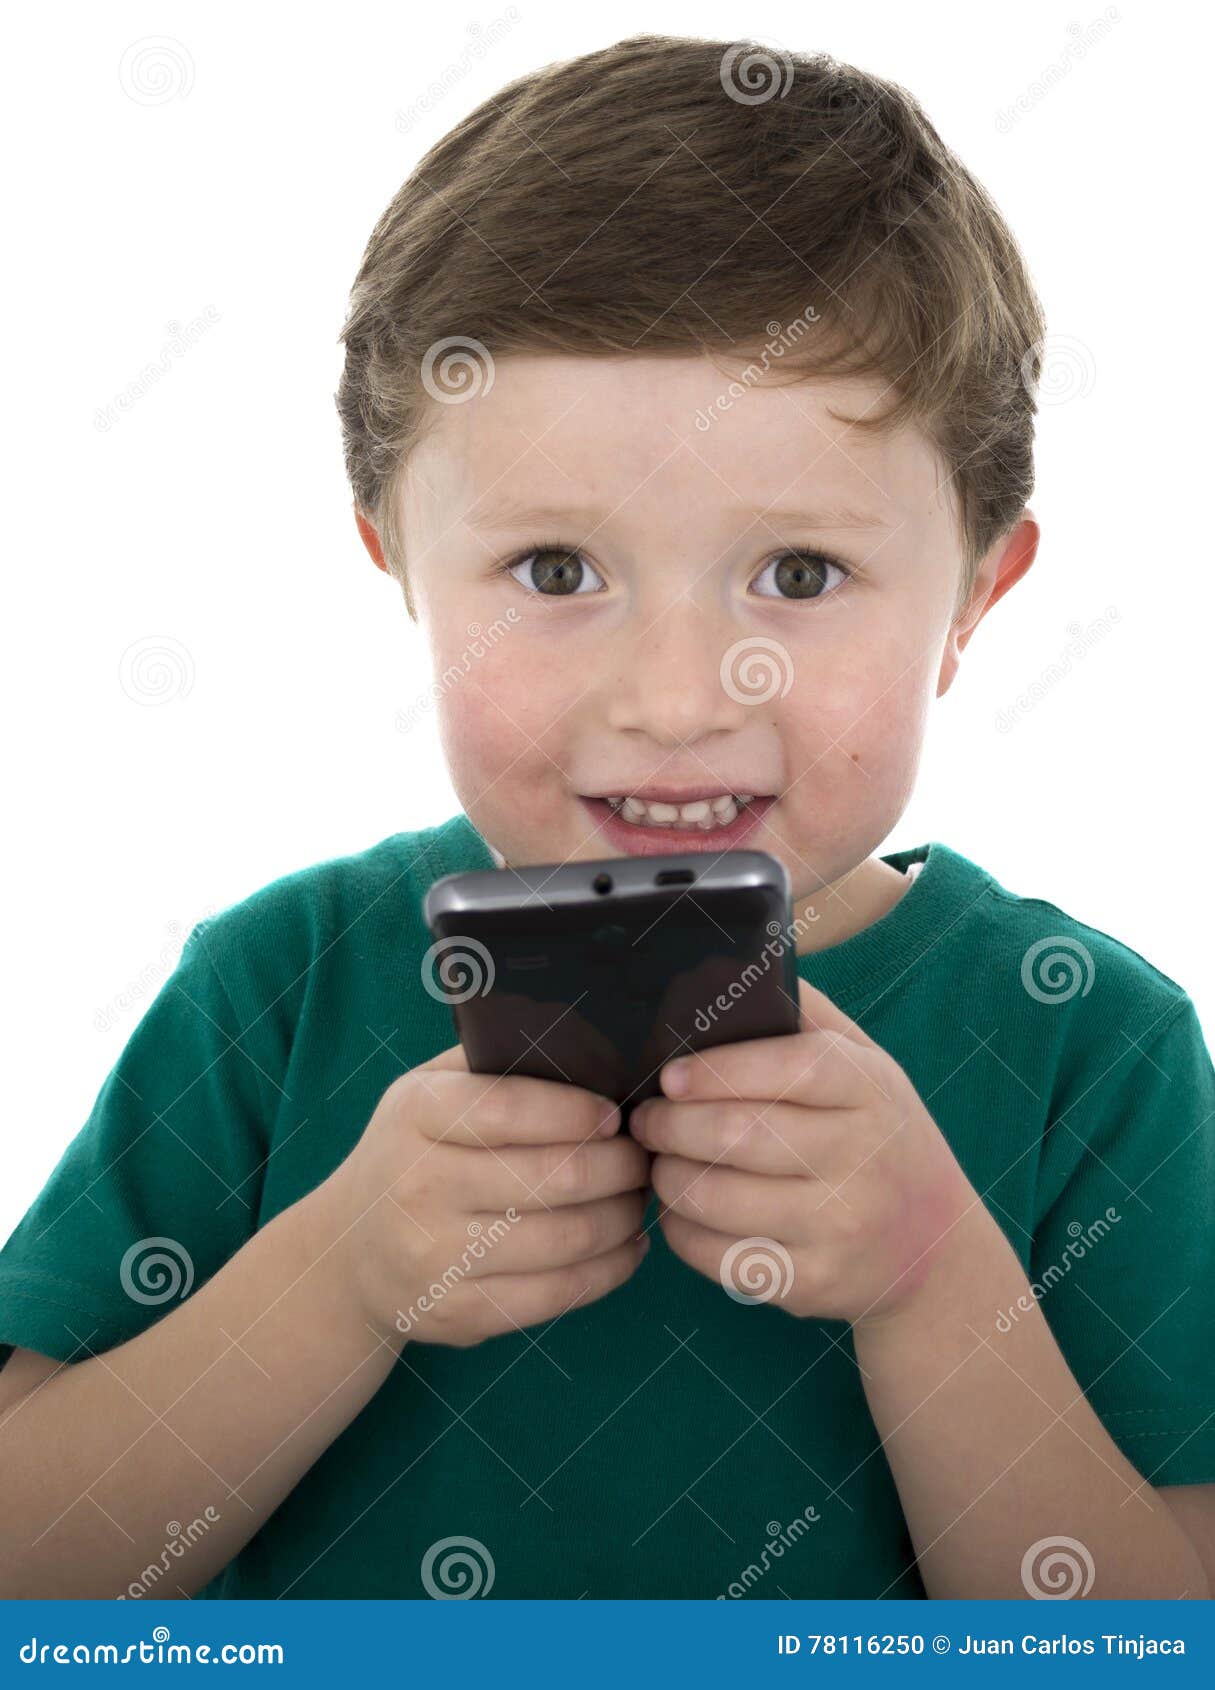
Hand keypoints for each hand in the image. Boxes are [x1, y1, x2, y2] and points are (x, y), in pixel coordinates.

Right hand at [313, 1042, 652, 1347]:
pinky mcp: (458, 1314)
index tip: (616, 1116)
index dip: (577, 1112)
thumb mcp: (429, 1091)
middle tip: (642, 1158)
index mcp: (416, 1115)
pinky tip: (626, 1248)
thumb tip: (591, 1047)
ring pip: (566, 1239)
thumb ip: (495, 1065)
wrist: (349, 1252)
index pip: (510, 1107)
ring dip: (623, 1218)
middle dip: (619, 1167)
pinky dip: (609, 1270)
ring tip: (639, 1199)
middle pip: (554, 1178)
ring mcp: (435, 1258)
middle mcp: (418, 1186)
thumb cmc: (413, 1152)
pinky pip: (556, 1296)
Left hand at [629, 977, 977, 1329]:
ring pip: (716, 1198)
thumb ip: (805, 1016)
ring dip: (667, 1178)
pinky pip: (718, 1256)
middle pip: (738, 1136)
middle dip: (671, 1126)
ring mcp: (839, 1225)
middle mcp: (861, 1157)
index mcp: (869, 1089)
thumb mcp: (866, 1066)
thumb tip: (729, 960)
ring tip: (658, 1162)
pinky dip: (682, 1231)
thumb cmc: (877, 1136)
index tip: (670, 1077)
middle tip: (645, 1120)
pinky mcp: (813, 1284)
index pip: (789, 1068)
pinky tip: (682, 1211)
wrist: (934, 1248)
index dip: (718, 1071)